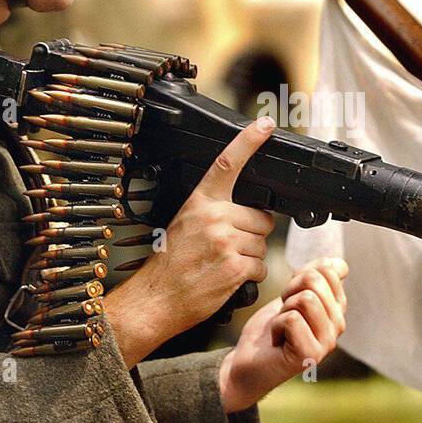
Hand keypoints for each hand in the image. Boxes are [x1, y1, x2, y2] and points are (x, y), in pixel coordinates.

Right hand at [107, 117, 276, 366]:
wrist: (157, 298)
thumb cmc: (169, 264)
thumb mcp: (185, 223)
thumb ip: (214, 210)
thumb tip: (244, 209)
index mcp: (200, 201)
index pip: (227, 163)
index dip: (249, 140)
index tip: (265, 124)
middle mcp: (214, 217)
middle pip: (262, 218)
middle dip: (253, 233)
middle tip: (228, 246)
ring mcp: (226, 241)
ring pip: (263, 244)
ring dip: (250, 256)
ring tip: (223, 263)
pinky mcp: (234, 266)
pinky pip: (261, 266)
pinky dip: (250, 275)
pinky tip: (229, 277)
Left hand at [218, 257, 347, 412]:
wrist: (247, 363)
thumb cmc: (269, 330)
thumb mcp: (291, 297)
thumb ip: (313, 278)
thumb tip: (338, 264)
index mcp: (337, 308)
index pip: (331, 270)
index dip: (301, 276)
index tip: (290, 296)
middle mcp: (339, 325)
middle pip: (316, 281)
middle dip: (290, 290)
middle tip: (283, 313)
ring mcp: (327, 342)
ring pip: (306, 299)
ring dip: (283, 309)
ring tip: (281, 327)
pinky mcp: (311, 354)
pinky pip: (292, 319)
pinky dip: (276, 326)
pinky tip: (278, 341)